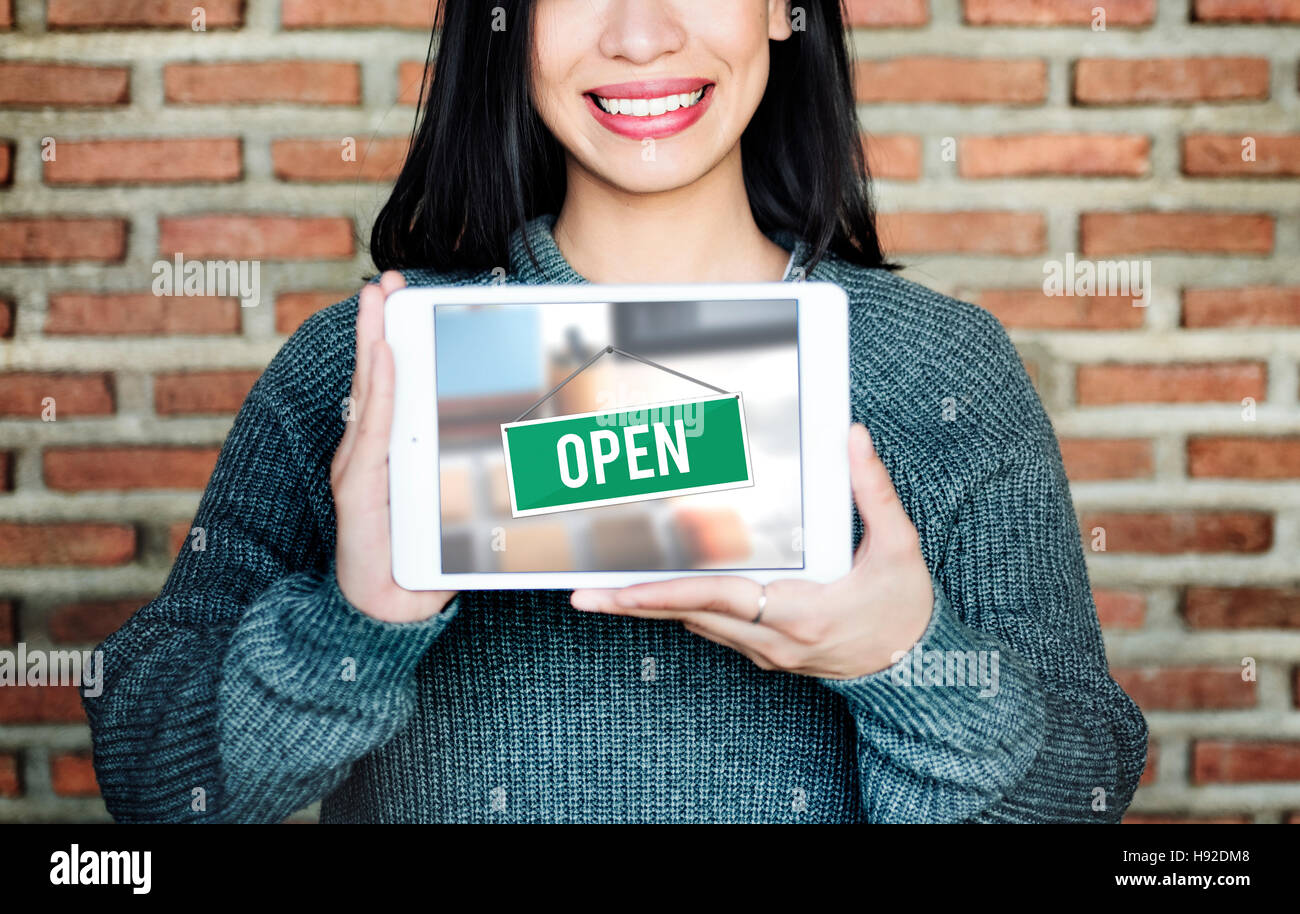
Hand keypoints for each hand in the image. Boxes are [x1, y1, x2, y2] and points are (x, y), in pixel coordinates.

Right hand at [331, 270, 456, 622]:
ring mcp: (359, 466)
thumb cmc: (423, 562)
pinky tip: (386, 357)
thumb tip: (529, 461)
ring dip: (376, 342)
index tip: (403, 298)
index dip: (394, 341)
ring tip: (379, 298)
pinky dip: (380, 392)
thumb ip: (475, 484)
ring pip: (371, 393)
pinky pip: (373, 431)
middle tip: (389, 280)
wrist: (389, 612)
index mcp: (391, 452)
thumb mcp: (457, 512)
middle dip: (379, 325)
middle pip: (376, 377)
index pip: (393, 387)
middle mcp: (369, 452)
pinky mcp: (358, 487)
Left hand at [569, 424, 933, 678]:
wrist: (918, 671)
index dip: (664, 592)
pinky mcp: (767, 653)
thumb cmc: (906, 610)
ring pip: (697, 624)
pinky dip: (684, 609)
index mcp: (801, 613)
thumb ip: (872, 491)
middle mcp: (774, 639)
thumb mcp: (899, 549)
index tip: (620, 590)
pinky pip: (714, 628)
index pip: (718, 599)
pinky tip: (658, 593)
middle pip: (690, 616)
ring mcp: (767, 651)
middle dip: (634, 604)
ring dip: (653, 607)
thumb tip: (852, 438)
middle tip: (583, 594)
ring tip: (604, 591)